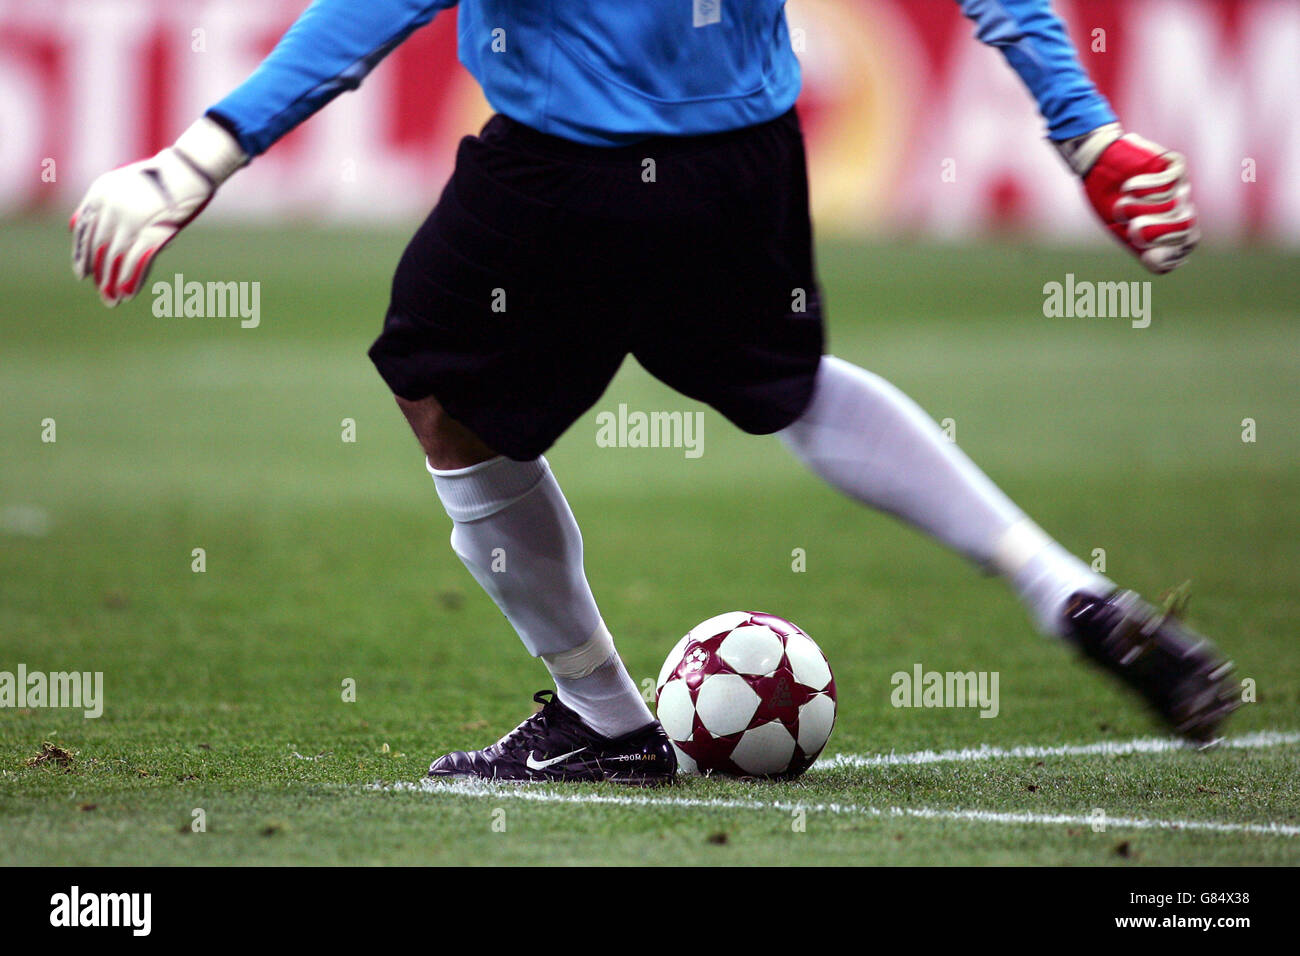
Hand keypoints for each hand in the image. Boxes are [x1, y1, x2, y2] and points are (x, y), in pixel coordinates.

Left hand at [70, 117, 246, 305]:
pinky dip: (132, 279)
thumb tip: (75, 226)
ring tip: (112, 300)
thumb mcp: (120, 181)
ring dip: (113, 281)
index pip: (84, 231)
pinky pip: (138, 260)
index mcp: (100, 193)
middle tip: (101, 293)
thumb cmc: (159, 176)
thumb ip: (99, 202)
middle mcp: (111, 207)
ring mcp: (132, 220)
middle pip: (99, 247)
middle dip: (99, 273)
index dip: (82, 255)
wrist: (188, 169)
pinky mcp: (153, 231)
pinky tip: (128, 293)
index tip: (82, 274)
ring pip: (116, 257)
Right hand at [1059, 123, 1199, 273]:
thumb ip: (1139, 247)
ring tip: (1124, 201)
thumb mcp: (1119, 230)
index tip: (1147, 253)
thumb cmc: (1108, 200)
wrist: (1097, 165)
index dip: (1171, 253)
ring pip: (1173, 207)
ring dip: (1140, 208)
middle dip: (1155, 233)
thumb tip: (1154, 256)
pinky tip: (1129, 186)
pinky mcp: (1175, 166)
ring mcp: (1181, 186)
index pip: (1187, 244)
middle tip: (1133, 228)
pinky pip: (1167, 184)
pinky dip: (1143, 188)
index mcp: (1171, 226)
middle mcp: (1181, 206)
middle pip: (1185, 229)